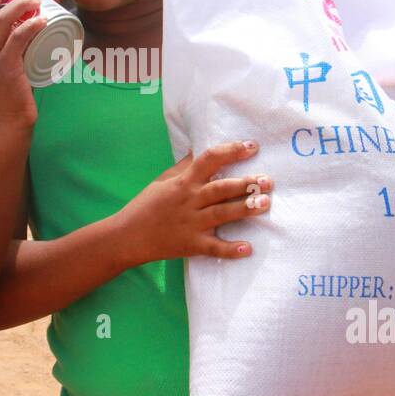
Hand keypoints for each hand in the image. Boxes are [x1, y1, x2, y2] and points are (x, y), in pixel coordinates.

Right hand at [117, 140, 271, 263]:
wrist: (126, 236)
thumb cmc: (146, 206)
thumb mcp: (163, 180)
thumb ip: (184, 166)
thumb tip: (202, 148)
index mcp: (183, 182)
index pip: (208, 160)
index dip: (231, 151)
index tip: (251, 146)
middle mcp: (189, 201)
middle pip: (220, 188)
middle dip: (245, 183)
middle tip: (268, 180)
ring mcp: (190, 224)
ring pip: (221, 214)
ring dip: (244, 209)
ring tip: (265, 203)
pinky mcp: (190, 245)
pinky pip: (213, 248)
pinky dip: (230, 249)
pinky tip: (247, 249)